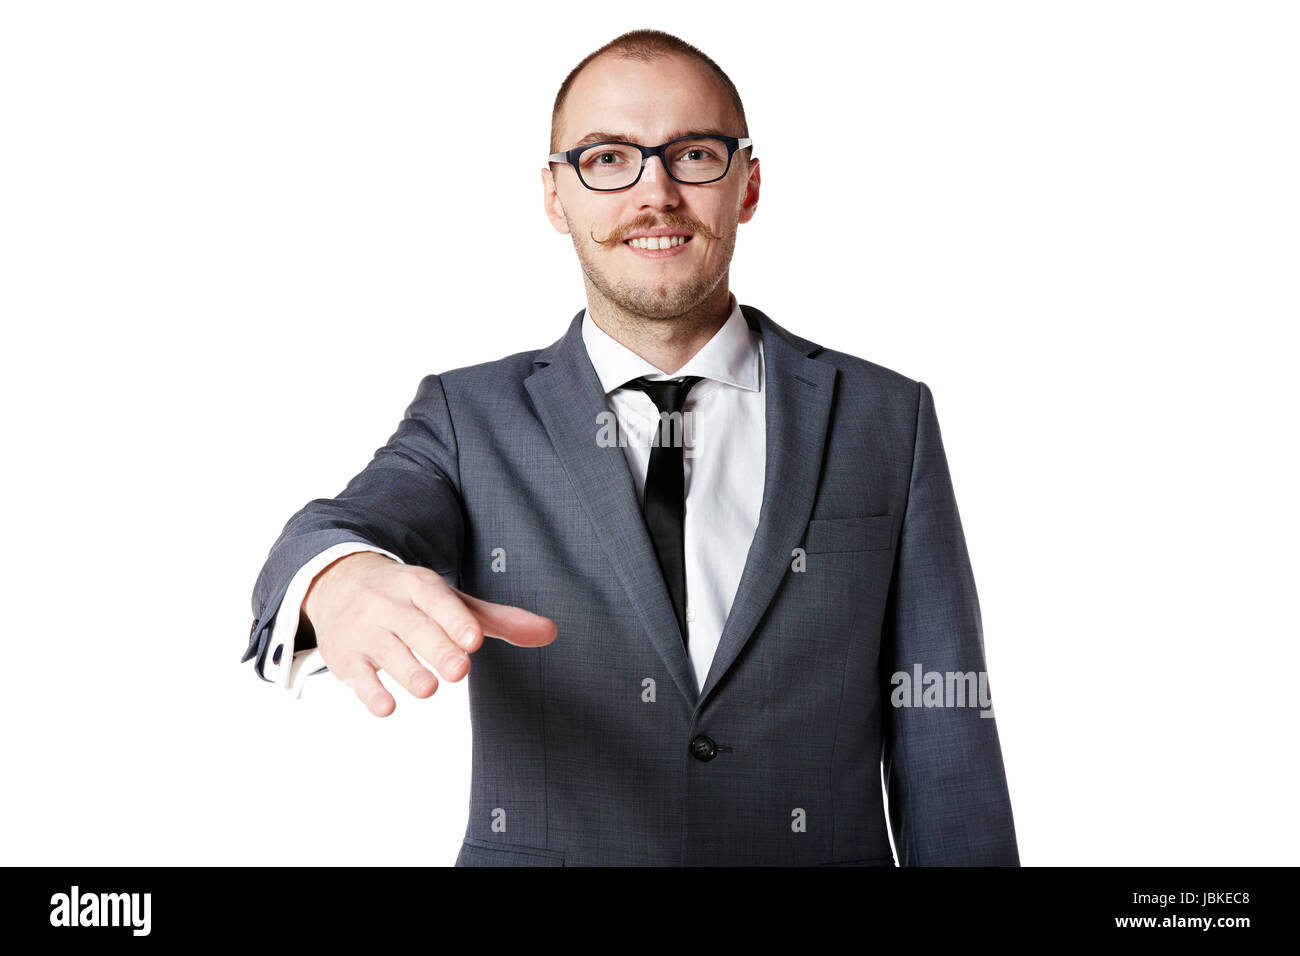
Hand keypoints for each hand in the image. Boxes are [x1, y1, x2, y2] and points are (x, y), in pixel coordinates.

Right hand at [301, 551, 556, 716]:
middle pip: (414, 627)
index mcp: (419, 585)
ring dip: (407, 670)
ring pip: (386, 650)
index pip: (437, 600)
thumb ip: (496, 620)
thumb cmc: (409, 598)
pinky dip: (369, 692)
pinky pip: (356, 675)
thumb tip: (550, 633)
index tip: (474, 639)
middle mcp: (389, 604)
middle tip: (460, 671)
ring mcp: (364, 630)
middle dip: (436, 648)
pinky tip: (387, 706)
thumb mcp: (450, 601)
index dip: (455, 619)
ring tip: (428, 688)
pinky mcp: (344, 657)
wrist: (338, 580)